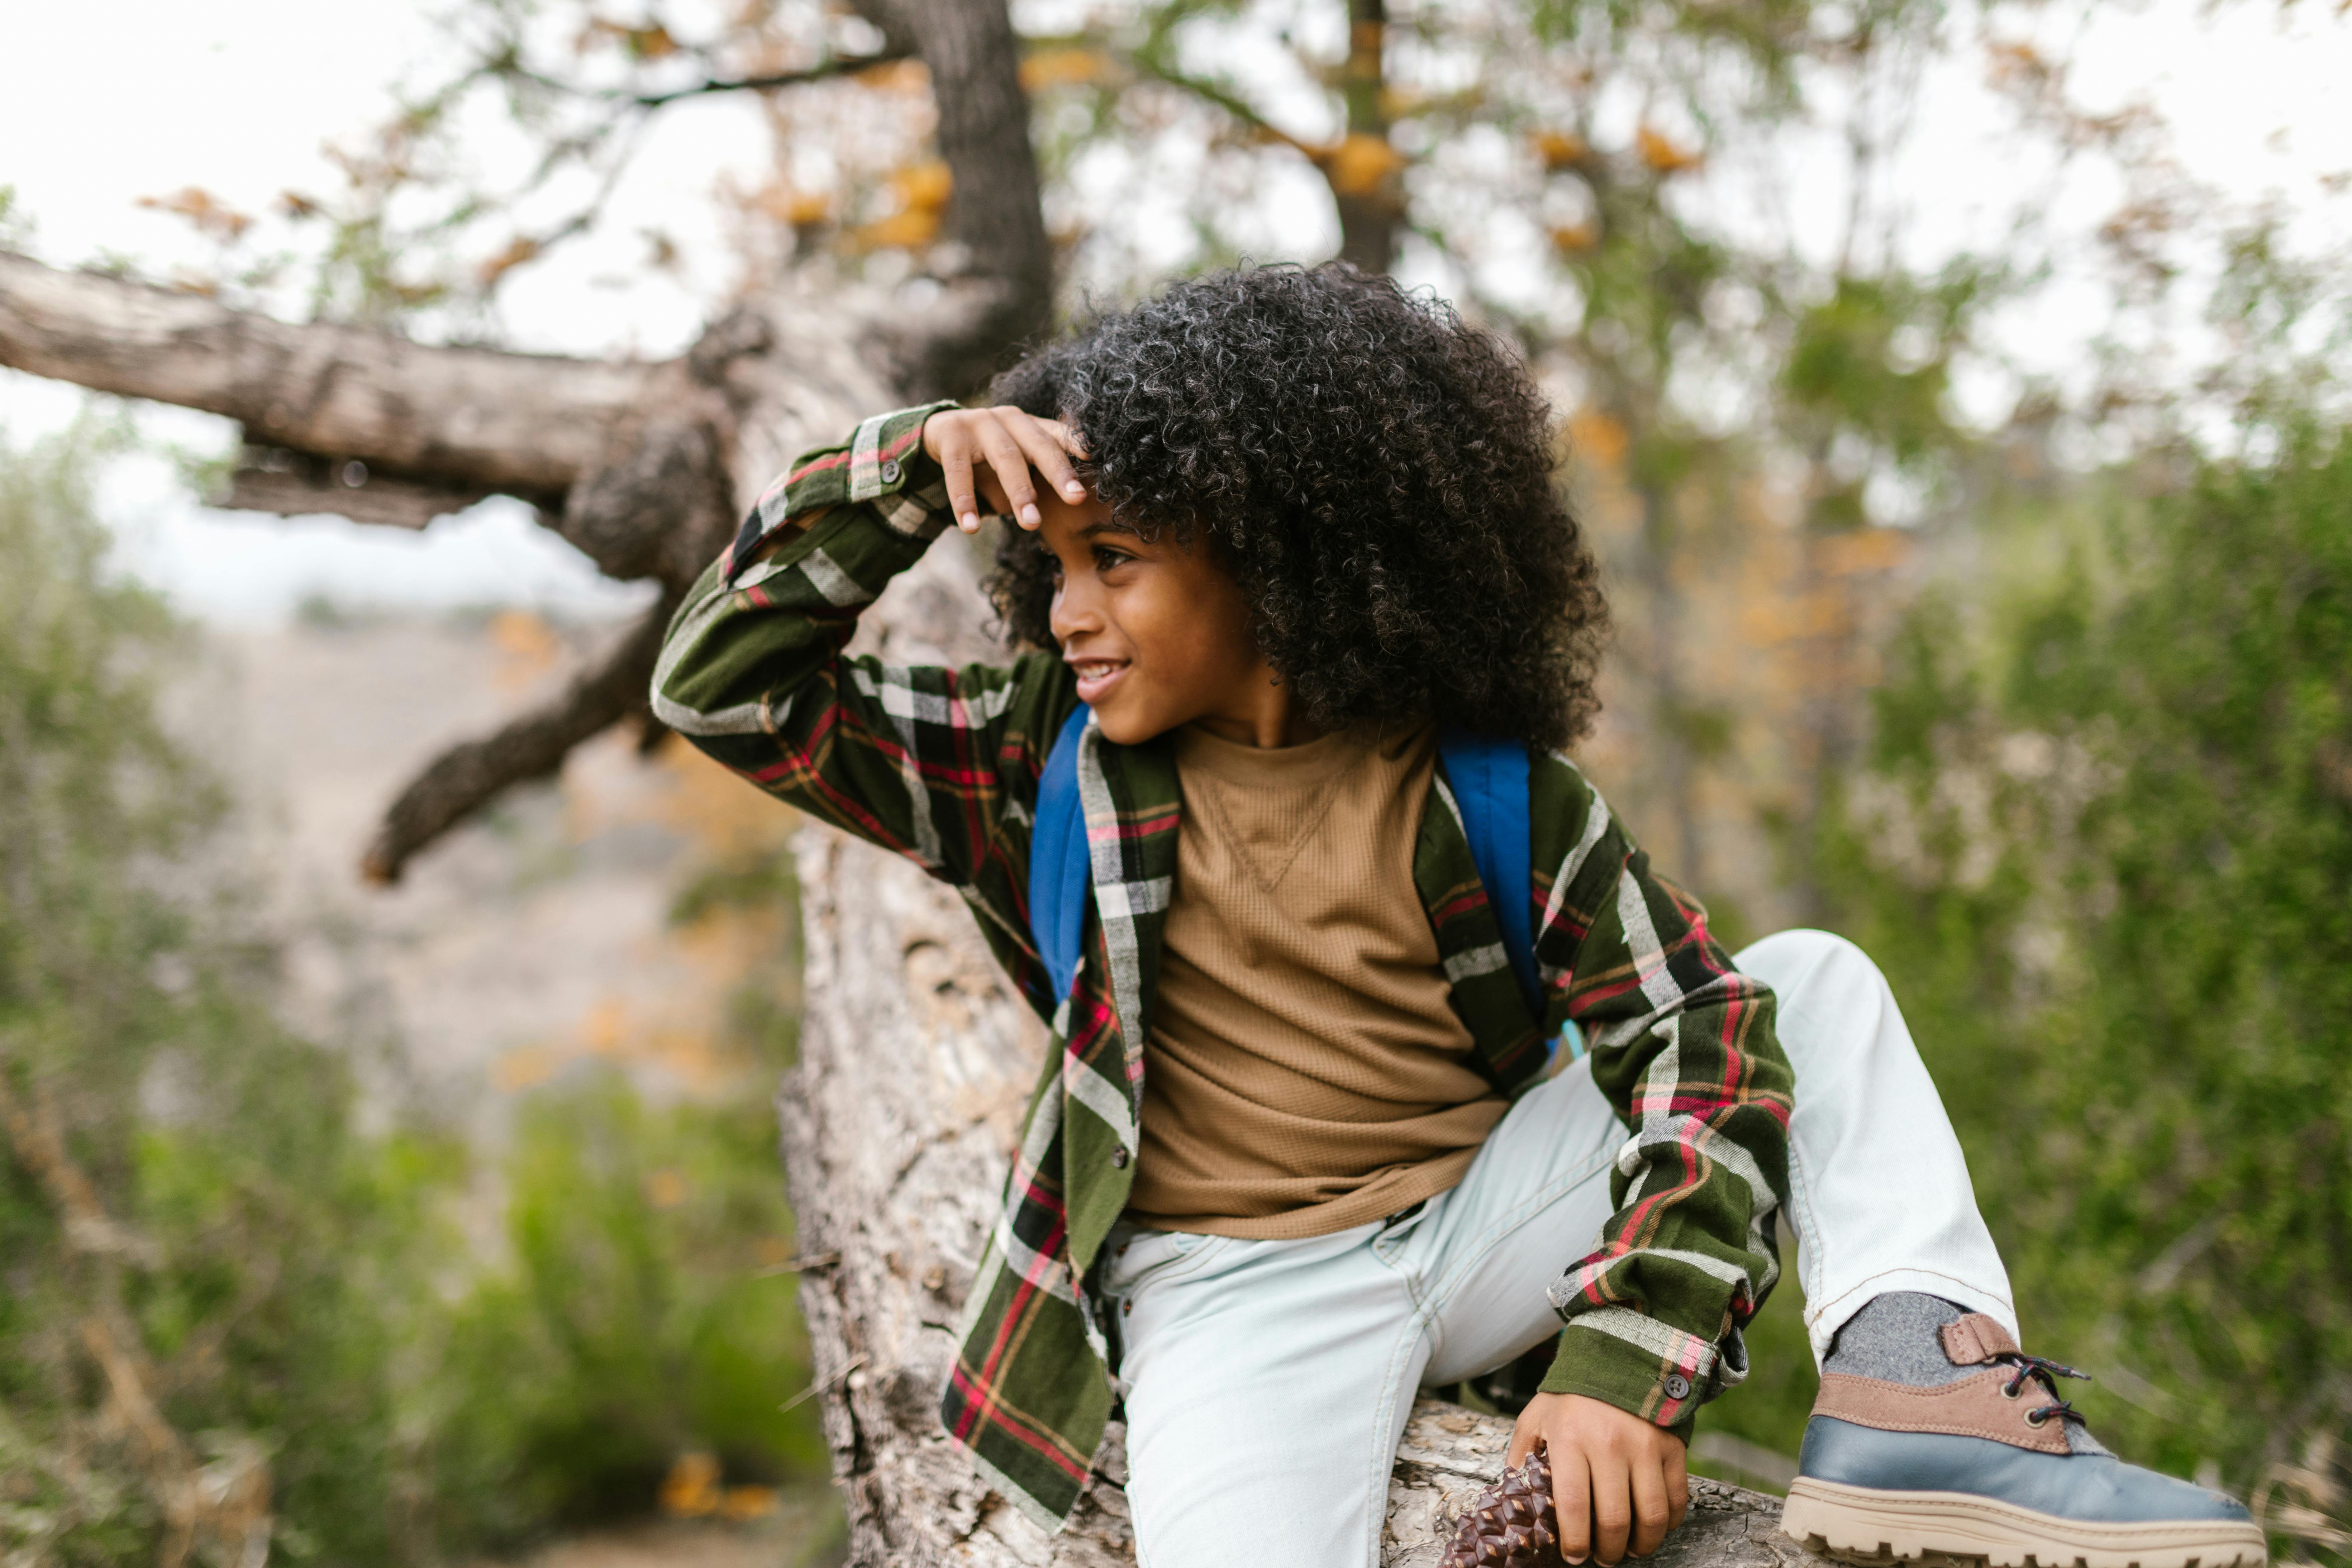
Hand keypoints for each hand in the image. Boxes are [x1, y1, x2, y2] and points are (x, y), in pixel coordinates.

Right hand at [921, 405, 1088, 533]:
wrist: (938, 432)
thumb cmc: (988, 454)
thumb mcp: (1017, 460)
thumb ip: (1039, 476)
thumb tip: (1071, 503)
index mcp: (1030, 424)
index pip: (1057, 436)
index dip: (1076, 445)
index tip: (1094, 459)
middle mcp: (1009, 418)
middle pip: (1038, 446)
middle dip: (1058, 473)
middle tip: (1075, 499)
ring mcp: (979, 422)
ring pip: (1005, 458)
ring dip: (1019, 492)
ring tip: (1031, 523)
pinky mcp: (950, 433)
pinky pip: (959, 471)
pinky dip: (964, 501)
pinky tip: (970, 527)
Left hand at [1507, 1392, 1687, 1563]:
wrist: (1617, 1358)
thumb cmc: (1571, 1396)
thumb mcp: (1535, 1419)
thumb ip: (1521, 1458)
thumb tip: (1513, 1498)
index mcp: (1570, 1439)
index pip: (1573, 1507)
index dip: (1575, 1542)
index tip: (1574, 1556)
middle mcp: (1610, 1444)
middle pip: (1615, 1521)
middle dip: (1609, 1552)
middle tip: (1603, 1557)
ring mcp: (1645, 1446)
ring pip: (1650, 1517)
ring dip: (1641, 1545)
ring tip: (1630, 1549)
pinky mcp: (1671, 1447)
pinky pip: (1676, 1499)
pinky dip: (1667, 1523)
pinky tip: (1652, 1526)